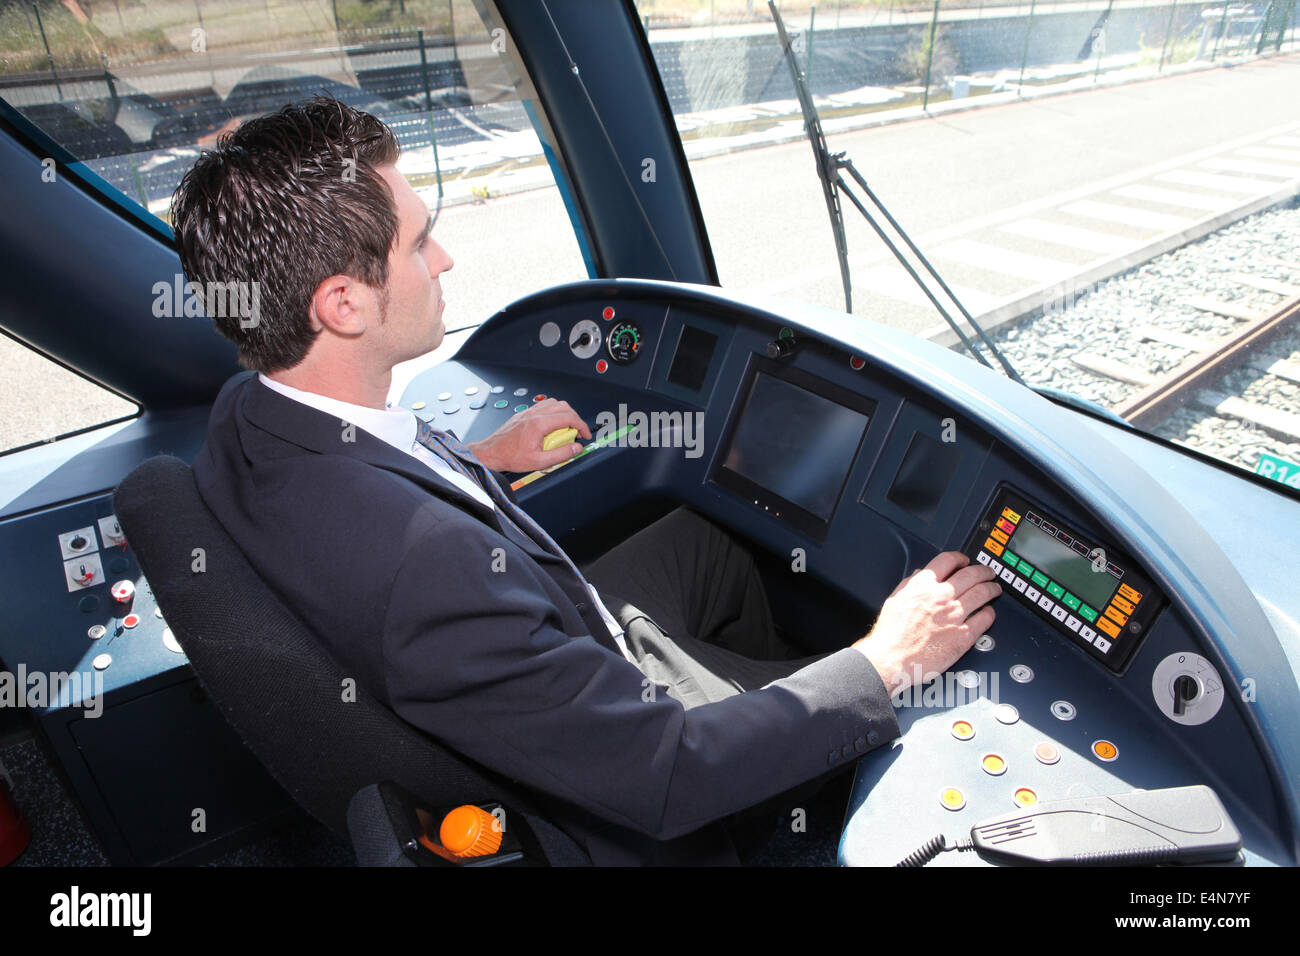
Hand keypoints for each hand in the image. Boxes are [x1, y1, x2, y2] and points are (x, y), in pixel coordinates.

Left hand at [467, 399, 591, 472]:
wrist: (491, 452)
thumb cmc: (509, 456)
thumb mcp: (539, 462)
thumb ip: (561, 454)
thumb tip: (576, 448)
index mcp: (539, 424)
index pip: (568, 417)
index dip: (582, 426)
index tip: (585, 435)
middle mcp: (534, 414)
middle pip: (563, 406)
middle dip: (575, 419)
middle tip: (577, 433)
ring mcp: (528, 412)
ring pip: (553, 403)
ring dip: (564, 414)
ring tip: (565, 429)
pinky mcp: (524, 414)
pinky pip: (543, 406)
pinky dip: (553, 413)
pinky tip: (551, 427)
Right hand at [852, 551, 999, 694]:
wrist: (890, 659)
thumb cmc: (890, 635)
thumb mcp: (894, 600)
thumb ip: (909, 584)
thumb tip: (919, 575)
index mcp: (922, 586)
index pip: (947, 561)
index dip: (960, 558)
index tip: (965, 561)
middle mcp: (940, 597)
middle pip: (971, 575)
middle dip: (984, 571)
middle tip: (988, 573)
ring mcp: (954, 616)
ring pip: (982, 593)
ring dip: (992, 589)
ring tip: (994, 589)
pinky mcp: (963, 635)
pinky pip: (984, 619)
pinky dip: (990, 613)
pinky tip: (989, 612)